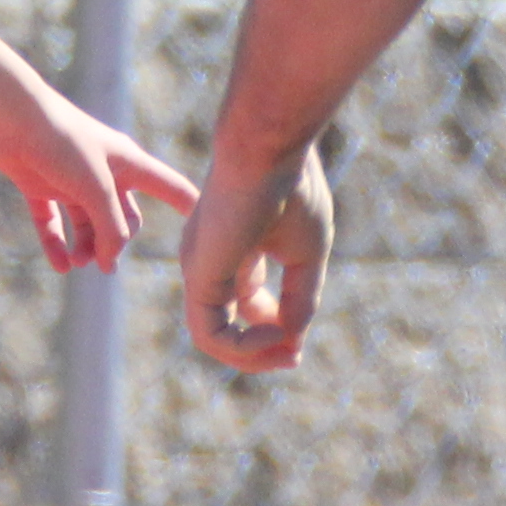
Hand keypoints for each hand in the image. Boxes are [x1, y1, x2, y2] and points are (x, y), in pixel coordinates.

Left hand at [0, 90, 197, 273]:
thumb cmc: (61, 142)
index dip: (186, 204)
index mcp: (127, 163)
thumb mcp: (95, 188)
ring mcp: (70, 179)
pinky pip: (52, 222)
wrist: (9, 115)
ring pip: (86, 223)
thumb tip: (110, 262)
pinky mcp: (39, 183)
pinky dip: (56, 243)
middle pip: (123, 216)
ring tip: (77, 263)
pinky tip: (60, 265)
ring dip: (85, 246)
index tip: (208, 222)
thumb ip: (110, 227)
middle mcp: (103, 172)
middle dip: (115, 242)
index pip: (167, 186)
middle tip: (103, 263)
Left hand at [177, 141, 335, 371]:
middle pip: (225, 326)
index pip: (245, 304)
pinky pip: (211, 334)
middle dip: (260, 351)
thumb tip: (294, 342)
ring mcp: (201, 269)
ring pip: (212, 339)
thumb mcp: (307, 254)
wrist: (270, 149)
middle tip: (293, 357)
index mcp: (235, 251)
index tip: (297, 341)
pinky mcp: (199, 275)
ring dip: (252, 357)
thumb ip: (300, 299)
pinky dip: (243, 347)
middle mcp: (211, 262)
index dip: (272, 329)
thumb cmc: (292, 189)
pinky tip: (275, 333)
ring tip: (286, 351)